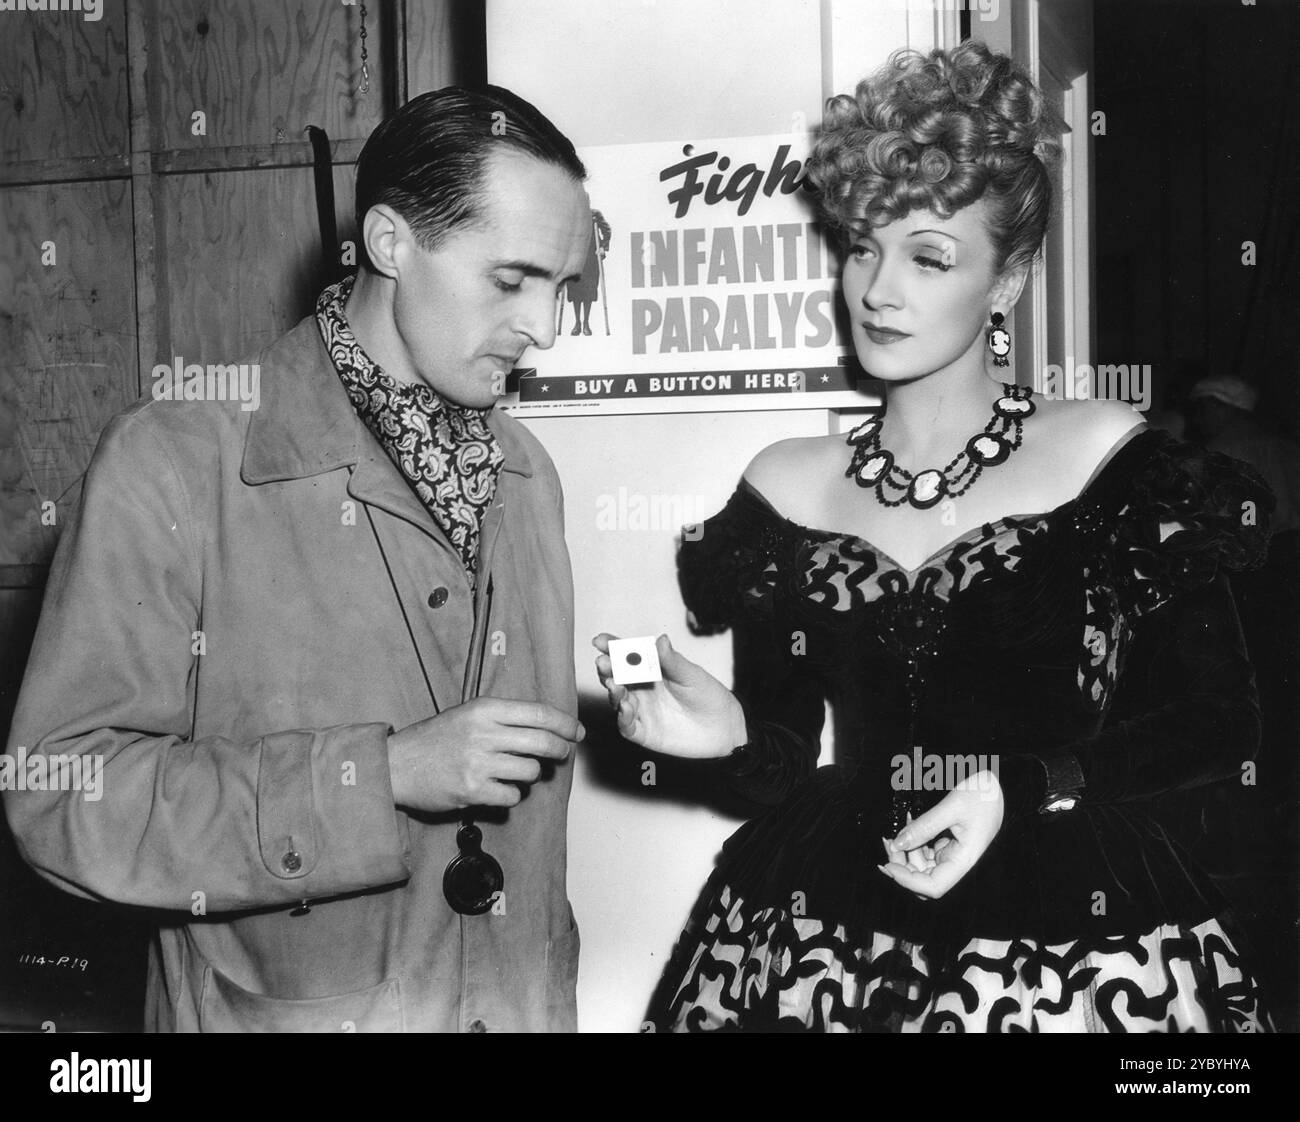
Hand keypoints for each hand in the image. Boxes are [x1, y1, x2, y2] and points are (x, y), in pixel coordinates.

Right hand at [387, 697, 583, 812]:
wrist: (397, 765)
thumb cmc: (436, 739)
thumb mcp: (468, 714)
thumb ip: (504, 718)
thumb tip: (548, 728)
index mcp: (485, 709)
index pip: (539, 713)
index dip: (565, 724)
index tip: (576, 732)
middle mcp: (484, 733)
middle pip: (543, 742)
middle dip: (560, 750)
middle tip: (561, 754)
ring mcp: (478, 763)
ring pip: (531, 771)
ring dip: (529, 775)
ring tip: (511, 771)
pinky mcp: (472, 790)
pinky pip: (513, 796)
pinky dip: (510, 796)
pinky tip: (496, 789)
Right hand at [592, 633, 746, 758]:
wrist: (723, 727)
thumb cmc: (708, 696)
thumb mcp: (691, 675)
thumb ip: (672, 661)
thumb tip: (660, 640)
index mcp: (651, 670)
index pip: (627, 656)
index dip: (612, 647)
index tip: (600, 641)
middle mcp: (641, 688)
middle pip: (616, 676)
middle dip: (607, 668)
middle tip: (603, 662)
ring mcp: (641, 710)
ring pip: (617, 699)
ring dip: (613, 691)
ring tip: (615, 685)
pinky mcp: (644, 732)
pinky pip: (627, 725)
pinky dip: (623, 717)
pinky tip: (625, 707)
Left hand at [877, 770, 1004, 898]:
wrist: (995, 784)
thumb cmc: (983, 794)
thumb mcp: (951, 806)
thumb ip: (924, 826)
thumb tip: (897, 845)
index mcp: (964, 859)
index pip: (933, 886)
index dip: (908, 881)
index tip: (889, 865)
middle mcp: (957, 862)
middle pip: (923, 878)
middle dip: (902, 865)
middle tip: (888, 842)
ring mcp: (951, 854)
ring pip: (921, 866)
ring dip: (904, 853)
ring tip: (896, 830)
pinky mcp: (947, 845)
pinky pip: (924, 852)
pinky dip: (912, 842)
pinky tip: (908, 824)